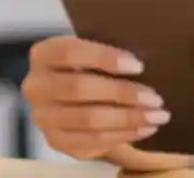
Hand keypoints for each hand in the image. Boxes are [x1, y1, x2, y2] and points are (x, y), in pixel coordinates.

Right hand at [20, 36, 170, 160]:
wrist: (66, 99)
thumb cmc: (85, 67)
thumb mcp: (90, 53)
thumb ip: (107, 54)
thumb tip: (143, 61)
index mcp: (42, 55)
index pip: (69, 52)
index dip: (104, 57)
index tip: (138, 65)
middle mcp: (36, 86)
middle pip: (80, 88)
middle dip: (122, 93)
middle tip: (155, 97)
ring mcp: (44, 117)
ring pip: (88, 119)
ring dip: (128, 118)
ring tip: (157, 115)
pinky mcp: (56, 141)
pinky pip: (92, 141)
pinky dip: (123, 135)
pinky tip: (144, 128)